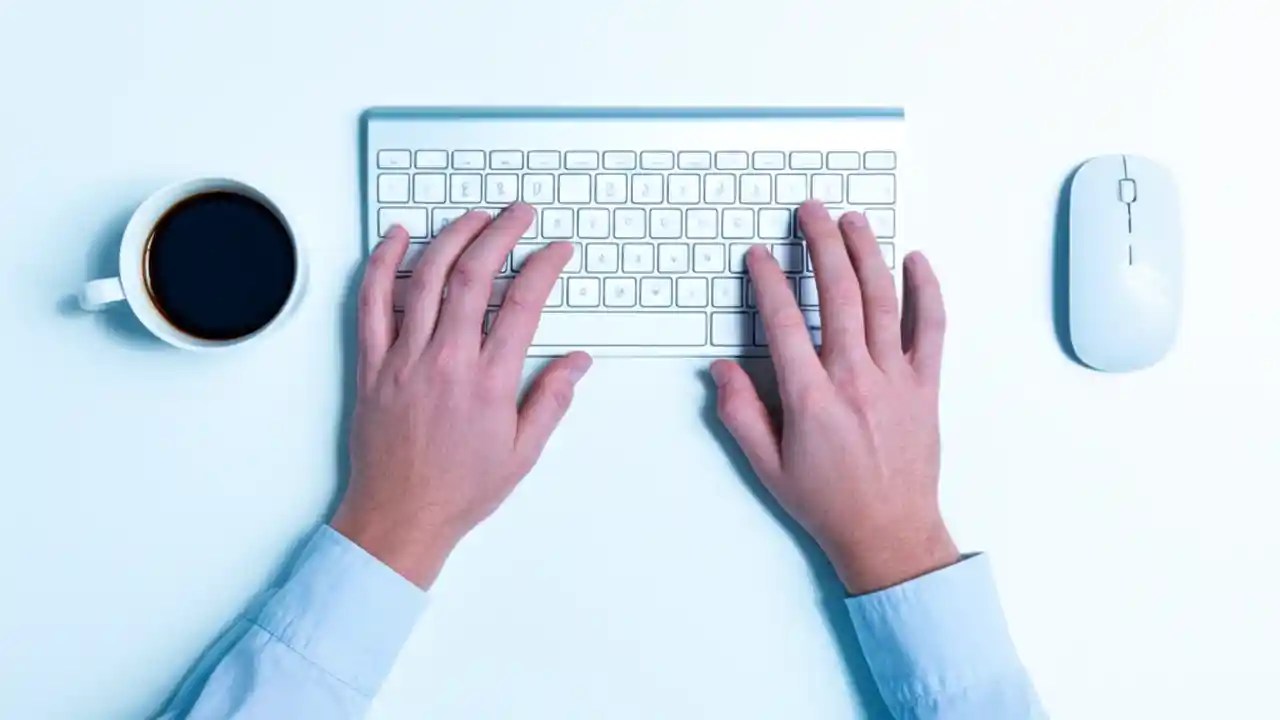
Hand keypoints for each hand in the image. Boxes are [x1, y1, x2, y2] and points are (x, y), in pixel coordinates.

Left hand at [332, 206, 591, 587]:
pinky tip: (399, 238)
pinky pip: (372, 302)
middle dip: (501, 233)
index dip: (544, 266)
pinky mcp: (373, 364)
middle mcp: (446, 361)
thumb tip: (577, 363)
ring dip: (452, 237)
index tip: (557, 249)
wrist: (399, 516)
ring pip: (426, 278)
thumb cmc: (458, 490)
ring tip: (474, 217)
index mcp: (488, 382)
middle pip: (474, 275)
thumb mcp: (523, 452)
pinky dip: (383, 263)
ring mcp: (404, 358)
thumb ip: (551, 400)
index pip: (523, 304)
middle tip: (519, 214)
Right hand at [711, 200, 957, 594]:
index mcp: (811, 399)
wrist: (890, 535)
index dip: (768, 282)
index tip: (757, 256)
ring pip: (882, 301)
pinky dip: (926, 292)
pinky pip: (930, 329)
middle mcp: (855, 380)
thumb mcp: (767, 466)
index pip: (785, 322)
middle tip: (809, 212)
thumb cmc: (828, 503)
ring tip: (852, 220)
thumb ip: (740, 414)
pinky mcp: (925, 386)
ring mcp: (895, 379)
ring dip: (866, 254)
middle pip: (837, 294)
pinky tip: (916, 261)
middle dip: (820, 245)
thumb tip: (722, 369)